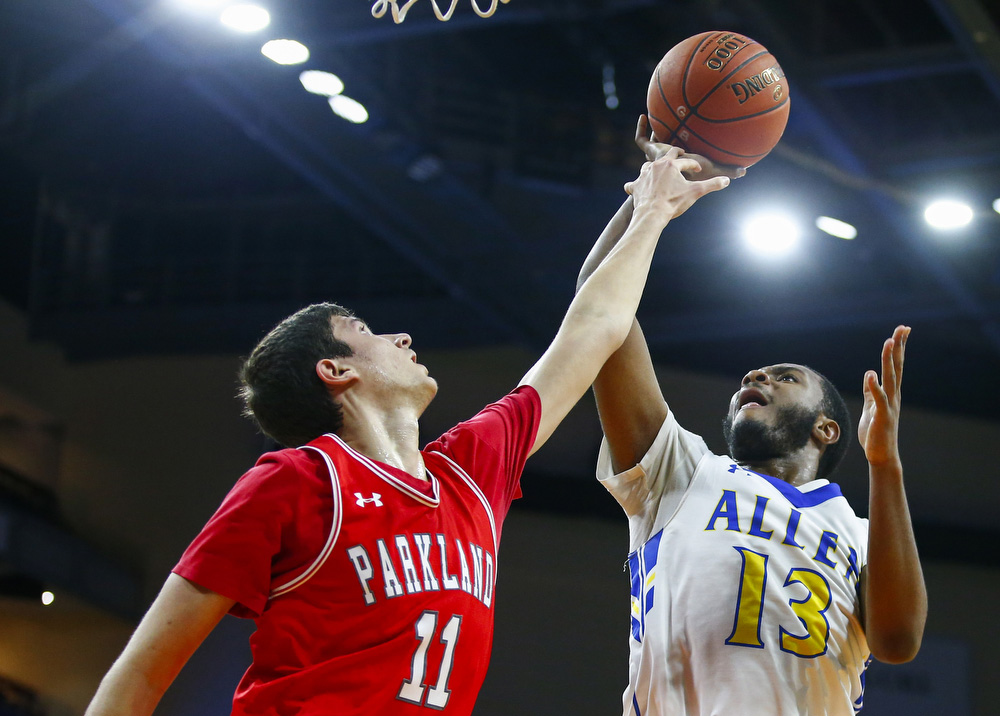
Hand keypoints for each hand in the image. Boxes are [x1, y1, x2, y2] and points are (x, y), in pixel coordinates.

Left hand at [624, 145, 729, 221]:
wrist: (652, 214)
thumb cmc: (674, 202)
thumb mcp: (695, 192)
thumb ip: (712, 185)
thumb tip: (727, 180)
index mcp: (671, 164)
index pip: (686, 161)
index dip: (694, 165)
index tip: (699, 170)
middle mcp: (656, 166)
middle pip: (666, 155)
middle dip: (675, 154)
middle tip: (680, 154)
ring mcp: (644, 175)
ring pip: (648, 165)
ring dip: (654, 167)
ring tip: (658, 171)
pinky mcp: (636, 186)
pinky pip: (633, 183)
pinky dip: (636, 184)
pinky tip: (636, 186)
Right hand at [634, 115, 745, 180]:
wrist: (672, 183)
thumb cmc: (693, 178)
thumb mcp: (712, 170)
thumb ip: (726, 172)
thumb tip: (746, 170)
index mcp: (681, 165)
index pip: (681, 158)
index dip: (683, 153)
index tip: (688, 143)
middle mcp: (667, 161)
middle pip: (665, 150)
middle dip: (666, 142)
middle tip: (671, 129)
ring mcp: (656, 156)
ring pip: (651, 144)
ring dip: (653, 134)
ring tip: (654, 119)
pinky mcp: (649, 151)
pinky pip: (640, 139)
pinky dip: (640, 128)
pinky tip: (643, 116)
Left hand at [858, 325, 909, 466]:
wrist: (881, 455)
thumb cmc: (876, 432)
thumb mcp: (872, 407)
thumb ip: (871, 392)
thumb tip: (869, 376)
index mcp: (890, 392)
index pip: (895, 365)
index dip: (899, 348)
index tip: (902, 330)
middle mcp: (893, 395)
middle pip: (896, 367)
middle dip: (899, 347)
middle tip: (902, 328)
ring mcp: (889, 405)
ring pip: (890, 378)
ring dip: (888, 360)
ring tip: (889, 342)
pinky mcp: (882, 415)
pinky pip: (878, 398)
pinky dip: (874, 386)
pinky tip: (870, 373)